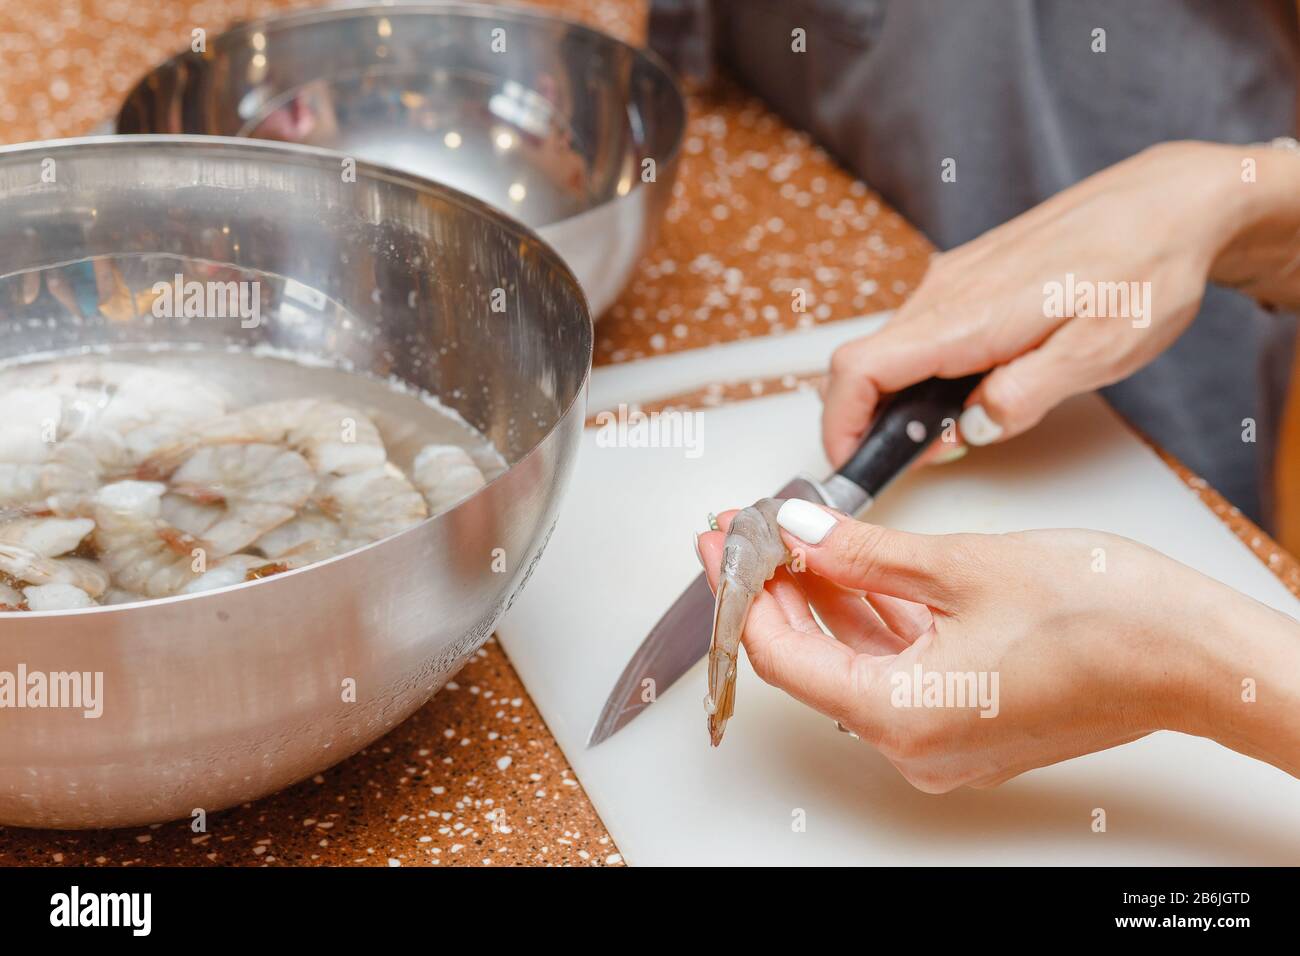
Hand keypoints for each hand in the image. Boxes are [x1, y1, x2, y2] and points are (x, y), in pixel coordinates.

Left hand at [696, 501, 1299, 789]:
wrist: (1196, 657)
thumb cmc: (1104, 615)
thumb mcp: (961, 565)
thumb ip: (861, 552)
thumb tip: (795, 530)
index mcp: (899, 713)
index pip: (781, 653)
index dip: (740, 591)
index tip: (719, 541)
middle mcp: (912, 743)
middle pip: (810, 659)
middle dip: (773, 590)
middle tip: (743, 532)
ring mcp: (940, 738)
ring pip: (851, 662)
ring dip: (818, 600)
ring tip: (786, 539)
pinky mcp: (966, 718)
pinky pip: (894, 669)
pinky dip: (867, 620)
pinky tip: (846, 571)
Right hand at [821, 141, 1257, 466]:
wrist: (1173, 200)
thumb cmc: (1145, 270)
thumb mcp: (1098, 353)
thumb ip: (1021, 398)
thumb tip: (963, 432)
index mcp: (966, 316)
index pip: (859, 370)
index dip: (840, 426)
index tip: (853, 466)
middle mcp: (946, 291)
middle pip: (863, 363)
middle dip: (865, 421)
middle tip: (904, 462)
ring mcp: (953, 280)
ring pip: (892, 348)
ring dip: (896, 398)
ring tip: (946, 431)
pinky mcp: (969, 276)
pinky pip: (921, 331)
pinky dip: (920, 371)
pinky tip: (968, 387)